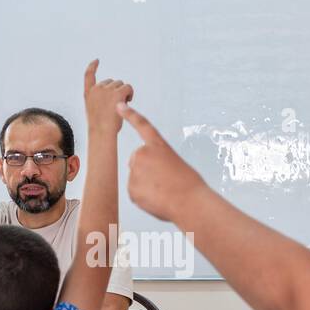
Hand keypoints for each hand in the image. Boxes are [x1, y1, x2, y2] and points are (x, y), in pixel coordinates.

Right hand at [83, 59, 133, 134]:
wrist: (102, 133)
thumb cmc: (101, 128)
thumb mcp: (95, 112)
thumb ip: (101, 101)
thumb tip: (118, 96)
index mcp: (88, 93)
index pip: (88, 75)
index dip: (93, 67)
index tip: (97, 60)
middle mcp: (96, 89)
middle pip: (112, 82)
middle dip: (116, 91)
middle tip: (116, 106)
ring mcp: (106, 90)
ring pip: (121, 84)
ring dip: (123, 93)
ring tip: (121, 106)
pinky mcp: (116, 93)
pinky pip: (128, 87)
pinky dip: (130, 93)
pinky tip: (128, 101)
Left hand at [120, 102, 207, 222]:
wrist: (190, 203)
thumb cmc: (189, 186)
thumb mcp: (176, 165)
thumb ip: (158, 163)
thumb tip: (148, 174)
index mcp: (159, 146)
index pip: (142, 125)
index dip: (130, 115)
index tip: (119, 106)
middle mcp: (143, 154)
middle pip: (137, 160)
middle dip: (146, 169)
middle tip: (164, 181)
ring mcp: (135, 171)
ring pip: (136, 177)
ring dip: (146, 184)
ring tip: (163, 191)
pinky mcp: (131, 188)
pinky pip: (134, 192)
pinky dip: (144, 196)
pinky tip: (157, 199)